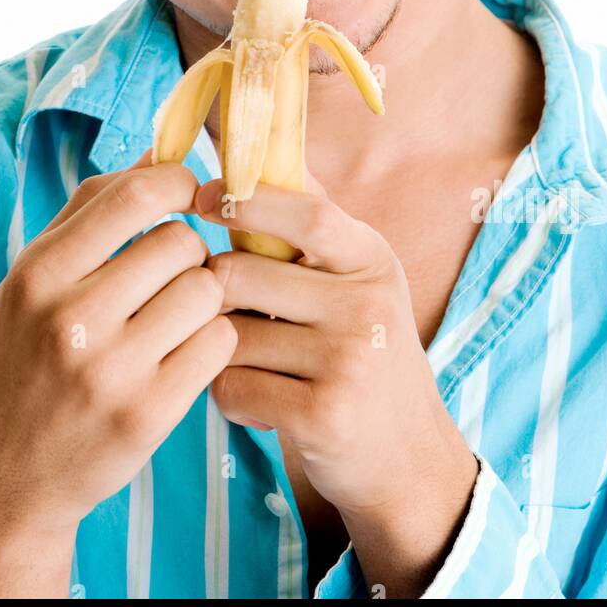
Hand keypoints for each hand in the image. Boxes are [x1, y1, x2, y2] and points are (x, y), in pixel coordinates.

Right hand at [0, 153, 235, 549]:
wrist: (1, 480)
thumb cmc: (20, 362)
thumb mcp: (30, 280)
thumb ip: (92, 210)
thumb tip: (164, 149)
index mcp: (37, 274)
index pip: (135, 195)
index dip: (176, 184)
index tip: (184, 195)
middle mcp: (71, 319)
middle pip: (181, 242)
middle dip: (186, 252)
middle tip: (169, 275)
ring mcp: (112, 371)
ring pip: (207, 290)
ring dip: (202, 297)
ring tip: (174, 315)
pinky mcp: (149, 415)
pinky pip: (218, 344)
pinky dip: (211, 341)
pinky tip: (184, 352)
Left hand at [196, 171, 474, 520]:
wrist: (406, 459)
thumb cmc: (364, 355)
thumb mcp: (360, 281)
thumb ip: (316, 224)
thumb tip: (267, 147)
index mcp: (371, 260)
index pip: (306, 213)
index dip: (246, 200)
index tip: (200, 196)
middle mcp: (367, 306)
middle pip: (240, 275)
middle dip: (213, 292)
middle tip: (220, 310)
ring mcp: (348, 362)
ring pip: (229, 335)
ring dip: (219, 350)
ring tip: (247, 361)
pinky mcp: (323, 415)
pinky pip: (233, 387)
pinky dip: (229, 395)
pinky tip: (258, 400)